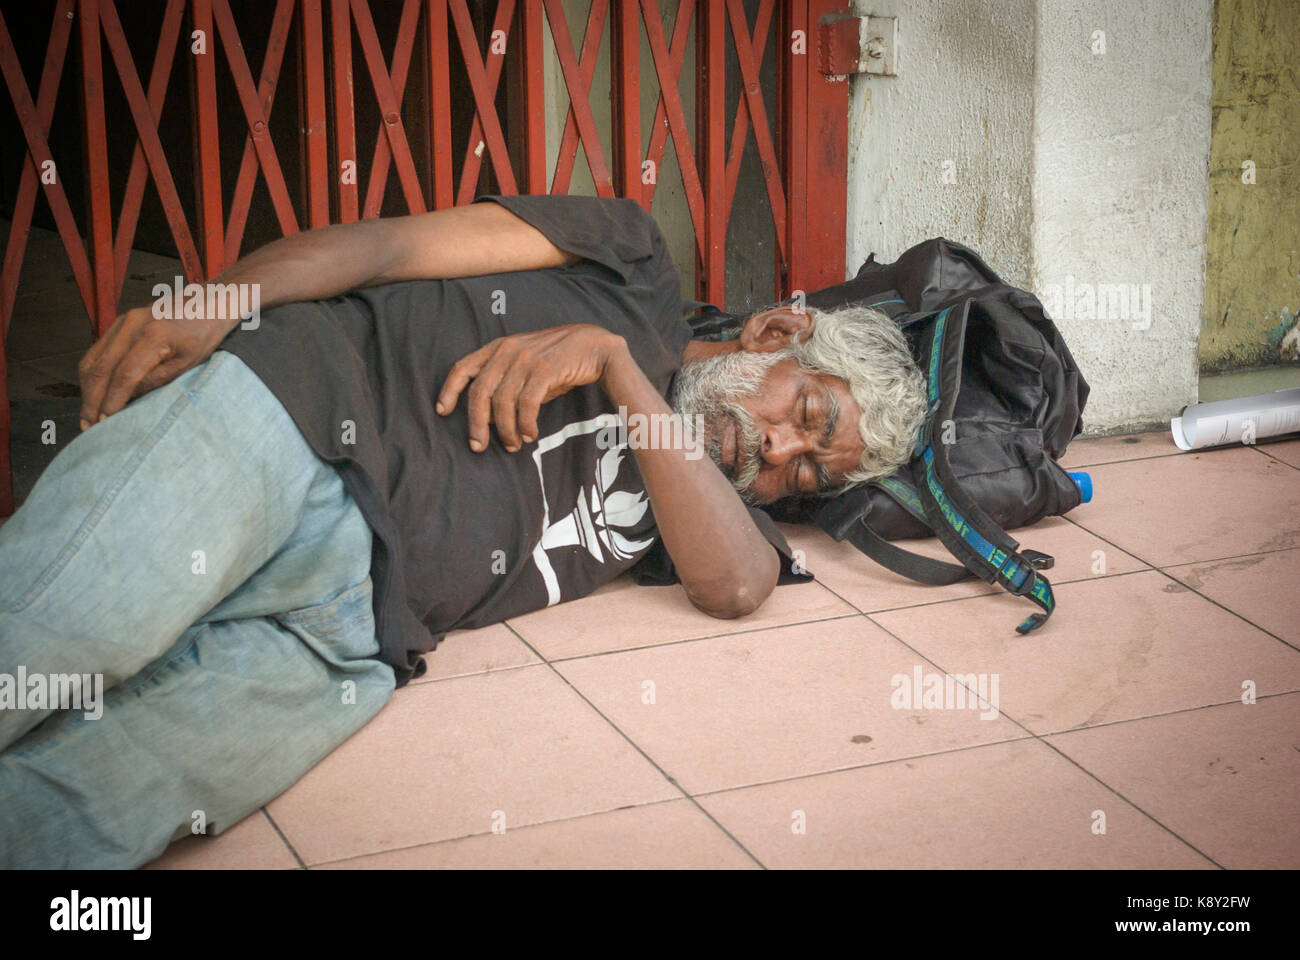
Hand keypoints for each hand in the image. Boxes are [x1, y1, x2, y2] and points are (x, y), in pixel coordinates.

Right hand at [78, 306, 225, 430]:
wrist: (206, 304)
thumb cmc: (203, 336)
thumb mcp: (188, 364)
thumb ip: (157, 380)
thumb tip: (127, 399)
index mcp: (154, 335)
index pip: (124, 374)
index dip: (112, 401)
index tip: (105, 422)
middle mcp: (132, 325)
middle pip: (101, 369)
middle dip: (92, 401)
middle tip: (88, 426)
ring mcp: (122, 322)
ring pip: (93, 361)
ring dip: (87, 391)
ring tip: (87, 416)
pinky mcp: (118, 323)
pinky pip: (96, 352)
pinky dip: (91, 376)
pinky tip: (93, 393)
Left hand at [435, 324, 626, 452]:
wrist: (594, 346)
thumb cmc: (557, 362)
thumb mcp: (525, 369)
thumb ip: (506, 387)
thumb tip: (491, 420)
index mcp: (498, 349)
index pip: (463, 367)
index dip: (449, 390)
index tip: (442, 411)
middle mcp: (507, 352)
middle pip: (480, 392)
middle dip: (476, 423)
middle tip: (478, 447)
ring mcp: (525, 359)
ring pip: (502, 401)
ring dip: (506, 429)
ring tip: (514, 445)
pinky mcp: (544, 369)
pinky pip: (526, 402)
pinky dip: (525, 423)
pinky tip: (530, 434)